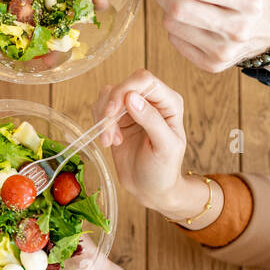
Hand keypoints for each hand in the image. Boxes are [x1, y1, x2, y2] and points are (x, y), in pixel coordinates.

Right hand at [92, 70, 187, 213]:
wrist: (151, 189)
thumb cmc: (163, 170)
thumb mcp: (164, 147)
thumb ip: (151, 120)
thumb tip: (132, 97)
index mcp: (169, 102)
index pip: (144, 80)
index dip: (125, 91)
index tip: (112, 114)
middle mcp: (151, 100)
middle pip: (123, 85)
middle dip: (111, 107)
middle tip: (108, 134)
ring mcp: (133, 108)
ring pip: (108, 95)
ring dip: (104, 119)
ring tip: (111, 142)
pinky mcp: (117, 118)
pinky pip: (100, 108)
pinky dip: (99, 124)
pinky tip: (110, 142)